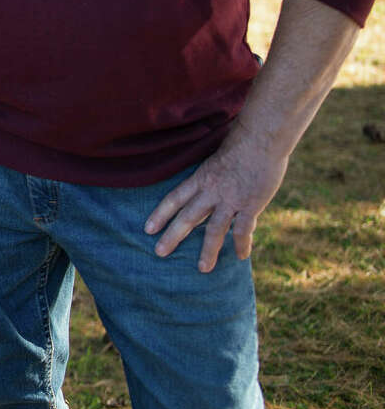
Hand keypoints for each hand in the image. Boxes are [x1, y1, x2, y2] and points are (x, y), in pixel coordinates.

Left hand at [144, 132, 289, 272]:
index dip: (160, 214)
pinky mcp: (251, 205)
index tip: (147, 229)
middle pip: (188, 217)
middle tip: (159, 252)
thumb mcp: (216, 157)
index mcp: (200, 178)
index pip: (174, 198)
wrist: (261, 139)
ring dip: (208, 251)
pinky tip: (241, 256)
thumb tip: (208, 185)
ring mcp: (231, 199)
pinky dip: (242, 244)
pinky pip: (243, 229)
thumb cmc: (240, 143)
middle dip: (173, 236)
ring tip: (202, 269)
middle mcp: (211, 191)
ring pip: (214, 230)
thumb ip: (211, 175)